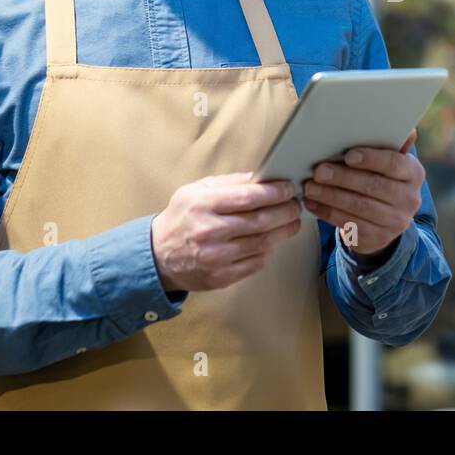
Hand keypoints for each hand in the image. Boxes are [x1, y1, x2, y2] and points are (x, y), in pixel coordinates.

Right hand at [151, 174, 301, 292]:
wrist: (158, 256)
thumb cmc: (182, 218)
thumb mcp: (197, 190)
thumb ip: (229, 183)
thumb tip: (262, 178)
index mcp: (204, 204)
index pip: (249, 197)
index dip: (275, 192)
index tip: (289, 188)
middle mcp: (210, 231)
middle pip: (261, 221)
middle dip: (285, 211)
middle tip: (296, 205)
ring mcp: (216, 257)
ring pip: (262, 243)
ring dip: (283, 232)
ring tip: (292, 222)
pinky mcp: (221, 277)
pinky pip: (255, 262)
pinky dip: (268, 250)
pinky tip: (272, 241)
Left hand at [303, 129, 423, 259]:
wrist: (385, 220)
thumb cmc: (381, 179)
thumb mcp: (389, 163)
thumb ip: (390, 145)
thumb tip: (406, 128)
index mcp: (413, 174)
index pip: (394, 164)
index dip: (371, 159)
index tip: (348, 155)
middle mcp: (410, 199)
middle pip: (373, 186)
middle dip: (342, 177)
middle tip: (318, 171)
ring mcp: (396, 221)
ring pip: (359, 206)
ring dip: (330, 195)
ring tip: (310, 187)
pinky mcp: (378, 238)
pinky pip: (349, 223)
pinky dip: (327, 212)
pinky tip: (312, 203)